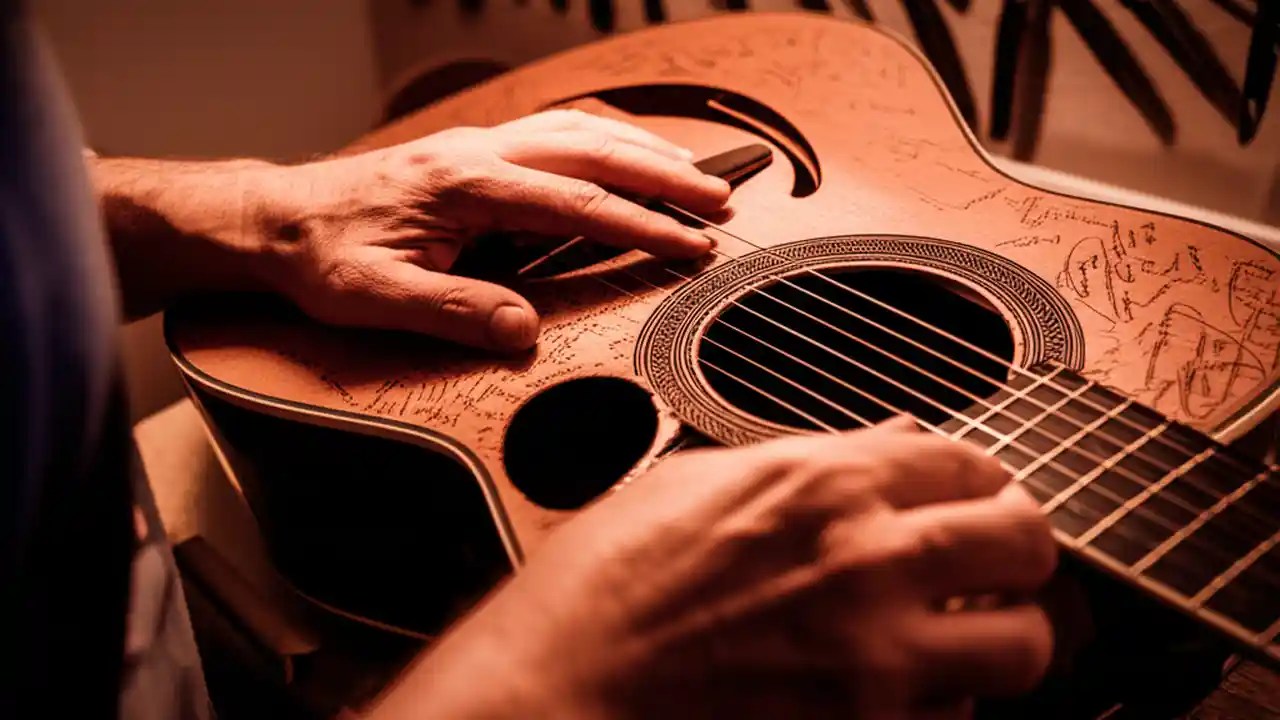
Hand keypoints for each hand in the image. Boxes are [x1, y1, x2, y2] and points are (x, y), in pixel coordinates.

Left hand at [263, 110, 729, 349]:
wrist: (276, 220)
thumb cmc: (321, 256)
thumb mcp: (374, 297)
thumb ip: (451, 310)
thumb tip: (522, 330)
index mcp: (464, 185)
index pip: (574, 203)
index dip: (639, 225)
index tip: (688, 244)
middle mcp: (478, 152)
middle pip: (592, 150)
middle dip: (662, 174)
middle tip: (718, 200)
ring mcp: (477, 145)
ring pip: (578, 130)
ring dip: (640, 149)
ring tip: (694, 174)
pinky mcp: (474, 151)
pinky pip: (555, 132)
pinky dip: (605, 141)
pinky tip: (625, 156)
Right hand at [372, 420, 1057, 719]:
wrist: (554, 696)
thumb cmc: (602, 591)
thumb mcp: (694, 484)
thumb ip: (811, 459)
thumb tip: (892, 438)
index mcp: (821, 483)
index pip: (972, 462)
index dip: (981, 482)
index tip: (972, 499)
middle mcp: (867, 563)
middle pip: (1027, 541)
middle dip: (1019, 551)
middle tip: (993, 566)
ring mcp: (877, 661)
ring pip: (1024, 644)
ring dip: (999, 637)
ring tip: (959, 636)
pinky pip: (961, 719)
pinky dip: (943, 704)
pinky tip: (895, 691)